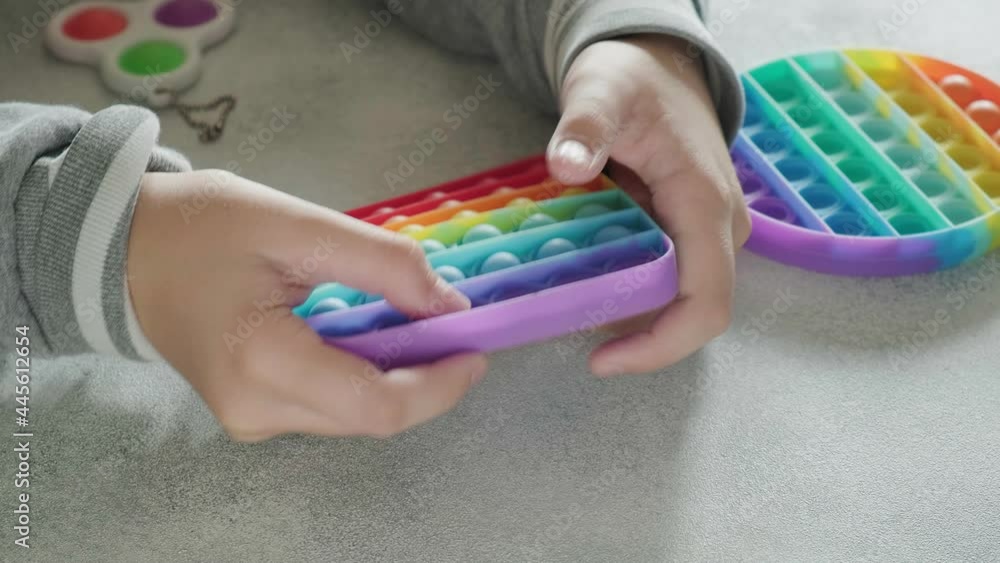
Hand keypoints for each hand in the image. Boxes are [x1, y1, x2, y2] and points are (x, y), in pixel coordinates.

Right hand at [127, 170, 487, 440]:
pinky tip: (367, 330)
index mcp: (261, 363)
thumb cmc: (200, 227)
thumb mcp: (298, 226)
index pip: (377, 405)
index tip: (476, 346)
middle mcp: (255, 409)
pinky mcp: (252, 412)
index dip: (440, 385)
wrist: (124, 249)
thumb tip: (450, 306)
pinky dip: (363, 372)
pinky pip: (329, 405)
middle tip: (450, 321)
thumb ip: (382, 264)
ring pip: (354, 414)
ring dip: (396, 372)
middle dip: (424, 374)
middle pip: (372, 415)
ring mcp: (250, 418)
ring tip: (409, 318)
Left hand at [547, 35, 751, 375]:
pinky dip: (620, 288)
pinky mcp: (688, 234)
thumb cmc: (635, 79)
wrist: (659, 66)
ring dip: (620, 313)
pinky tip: (578, 276)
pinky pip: (660, 280)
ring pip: (672, 301)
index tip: (602, 361)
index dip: (659, 346)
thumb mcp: (603, 90)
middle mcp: (718, 229)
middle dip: (629, 334)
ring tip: (562, 299)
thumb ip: (585, 125)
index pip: (704, 303)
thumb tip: (567, 164)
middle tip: (562, 323)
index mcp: (705, 206)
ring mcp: (706, 234)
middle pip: (686, 312)